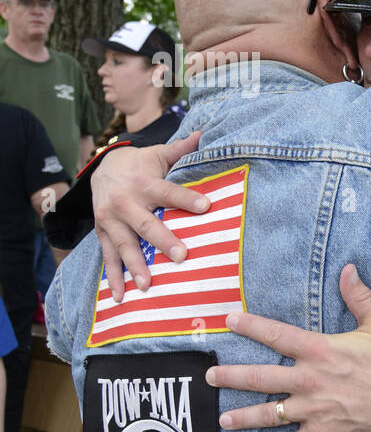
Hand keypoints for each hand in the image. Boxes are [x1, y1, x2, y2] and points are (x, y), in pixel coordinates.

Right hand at [93, 132, 203, 300]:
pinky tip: (121, 297)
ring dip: (136, 266)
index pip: (168, 191)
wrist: (101, 169)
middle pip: (145, 223)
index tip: (207, 207)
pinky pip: (108, 258)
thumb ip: (181, 149)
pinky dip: (113, 278)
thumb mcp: (159, 154)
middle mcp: (125, 202)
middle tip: (182, 255)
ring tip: (149, 285)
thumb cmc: (141, 164)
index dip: (187, 198)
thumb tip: (204, 134)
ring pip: (124, 245)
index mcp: (143, 183)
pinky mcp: (102, 234)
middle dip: (163, 240)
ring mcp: (110, 221)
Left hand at [210, 265, 370, 431]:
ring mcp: (313, 409)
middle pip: (259, 378)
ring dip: (243, 418)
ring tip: (223, 420)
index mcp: (320, 349)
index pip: (276, 335)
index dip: (250, 326)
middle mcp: (309, 379)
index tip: (229, 321)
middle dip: (230, 377)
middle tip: (211, 376)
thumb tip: (347, 269)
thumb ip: (358, 296)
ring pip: (268, 414)